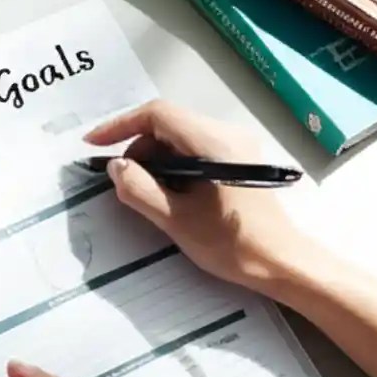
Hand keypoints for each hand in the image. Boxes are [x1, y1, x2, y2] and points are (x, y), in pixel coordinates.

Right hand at [86, 100, 311, 296]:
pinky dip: (176, 164)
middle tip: (125, 181)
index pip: (158, 114)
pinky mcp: (242, 158)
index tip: (95, 144)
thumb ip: (139, 189)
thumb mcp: (176, 220)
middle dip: (139, 147)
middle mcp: (229, 134)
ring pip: (182, 136)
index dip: (121, 125)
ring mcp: (239, 144)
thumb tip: (116, 166)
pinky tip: (172, 192)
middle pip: (170, 123)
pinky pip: (198, 148)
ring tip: (149, 192)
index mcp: (213, 143)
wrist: (281, 262)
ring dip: (157, 158)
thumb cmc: (231, 244)